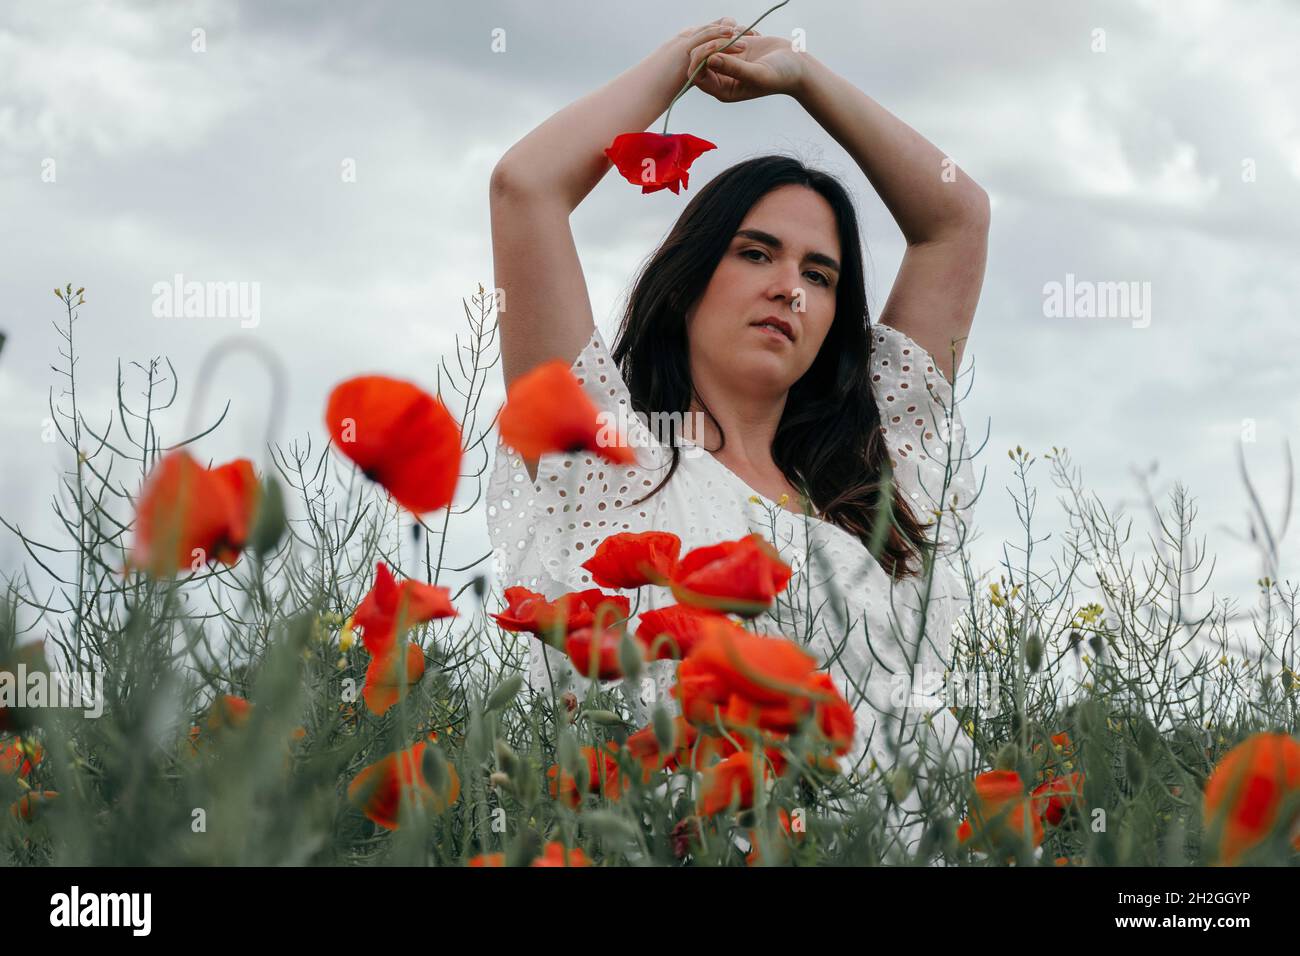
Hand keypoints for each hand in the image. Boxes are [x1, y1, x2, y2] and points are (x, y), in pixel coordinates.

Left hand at [686, 28, 805, 101]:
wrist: (797, 64)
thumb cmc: (781, 75)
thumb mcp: (758, 74)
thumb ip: (733, 68)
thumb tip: (709, 60)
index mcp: (722, 90)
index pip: (696, 74)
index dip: (700, 58)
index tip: (717, 47)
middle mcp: (720, 78)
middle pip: (698, 57)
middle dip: (712, 44)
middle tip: (735, 39)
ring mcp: (726, 62)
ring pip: (709, 43)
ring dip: (723, 36)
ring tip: (745, 39)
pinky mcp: (734, 47)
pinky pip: (721, 34)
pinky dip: (732, 29)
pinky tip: (749, 35)